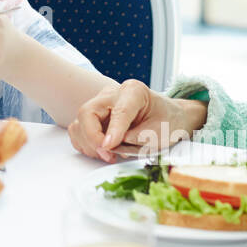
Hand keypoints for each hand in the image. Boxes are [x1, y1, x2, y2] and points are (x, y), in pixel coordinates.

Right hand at [67, 79, 204, 162]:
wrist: (168, 117)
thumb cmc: (167, 121)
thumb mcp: (162, 130)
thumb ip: (139, 137)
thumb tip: (114, 145)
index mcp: (134, 91)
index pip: (119, 110)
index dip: (113, 130)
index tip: (109, 147)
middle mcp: (112, 94)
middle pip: (87, 113)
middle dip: (93, 138)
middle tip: (108, 155)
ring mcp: (100, 105)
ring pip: (79, 123)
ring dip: (89, 144)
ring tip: (108, 155)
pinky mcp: (94, 117)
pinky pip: (78, 131)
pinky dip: (85, 144)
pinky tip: (101, 151)